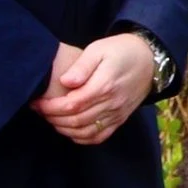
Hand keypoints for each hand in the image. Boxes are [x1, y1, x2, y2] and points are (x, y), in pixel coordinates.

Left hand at [32, 33, 155, 144]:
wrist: (150, 60)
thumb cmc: (120, 51)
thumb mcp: (99, 49)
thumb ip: (81, 66)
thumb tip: (65, 82)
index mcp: (104, 86)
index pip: (72, 105)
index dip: (51, 107)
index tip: (37, 103)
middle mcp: (112, 103)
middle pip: (76, 120)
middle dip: (53, 118)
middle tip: (40, 111)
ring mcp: (117, 114)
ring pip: (86, 132)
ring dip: (64, 129)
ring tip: (52, 119)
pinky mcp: (120, 119)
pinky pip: (100, 137)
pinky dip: (81, 138)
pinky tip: (70, 130)